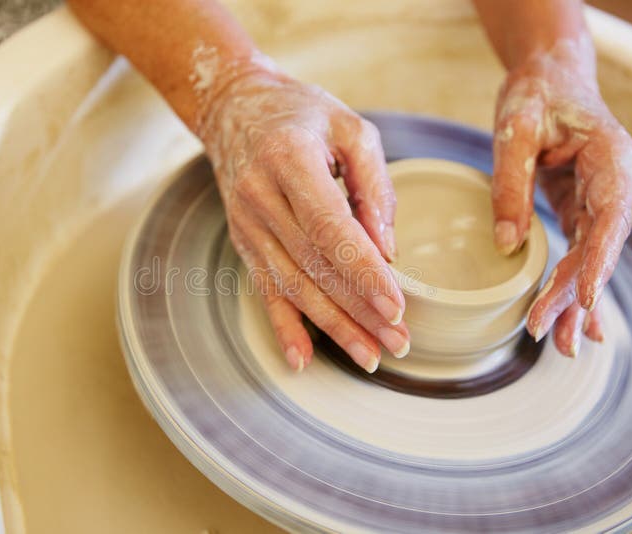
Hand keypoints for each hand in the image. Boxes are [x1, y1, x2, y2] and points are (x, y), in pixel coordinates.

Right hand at [197, 62, 408, 371]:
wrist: (232, 108)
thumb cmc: (301, 114)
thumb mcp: (350, 128)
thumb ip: (374, 185)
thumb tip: (387, 250)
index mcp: (289, 160)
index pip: (330, 229)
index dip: (364, 272)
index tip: (397, 307)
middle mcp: (260, 197)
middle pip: (315, 266)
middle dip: (359, 310)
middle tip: (399, 343)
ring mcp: (246, 224)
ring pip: (293, 286)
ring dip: (333, 327)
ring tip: (370, 356)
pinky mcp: (243, 242)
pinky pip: (263, 290)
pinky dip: (283, 327)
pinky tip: (302, 360)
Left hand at [491, 37, 631, 355]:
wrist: (548, 76)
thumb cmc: (536, 93)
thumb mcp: (514, 128)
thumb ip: (510, 184)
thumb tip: (506, 245)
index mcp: (611, 158)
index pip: (611, 216)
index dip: (600, 259)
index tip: (586, 295)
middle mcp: (615, 184)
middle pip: (599, 248)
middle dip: (576, 293)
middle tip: (548, 332)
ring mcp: (600, 199)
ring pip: (591, 257)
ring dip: (577, 300)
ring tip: (564, 344)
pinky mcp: (580, 208)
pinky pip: (579, 251)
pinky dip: (572, 284)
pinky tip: (572, 319)